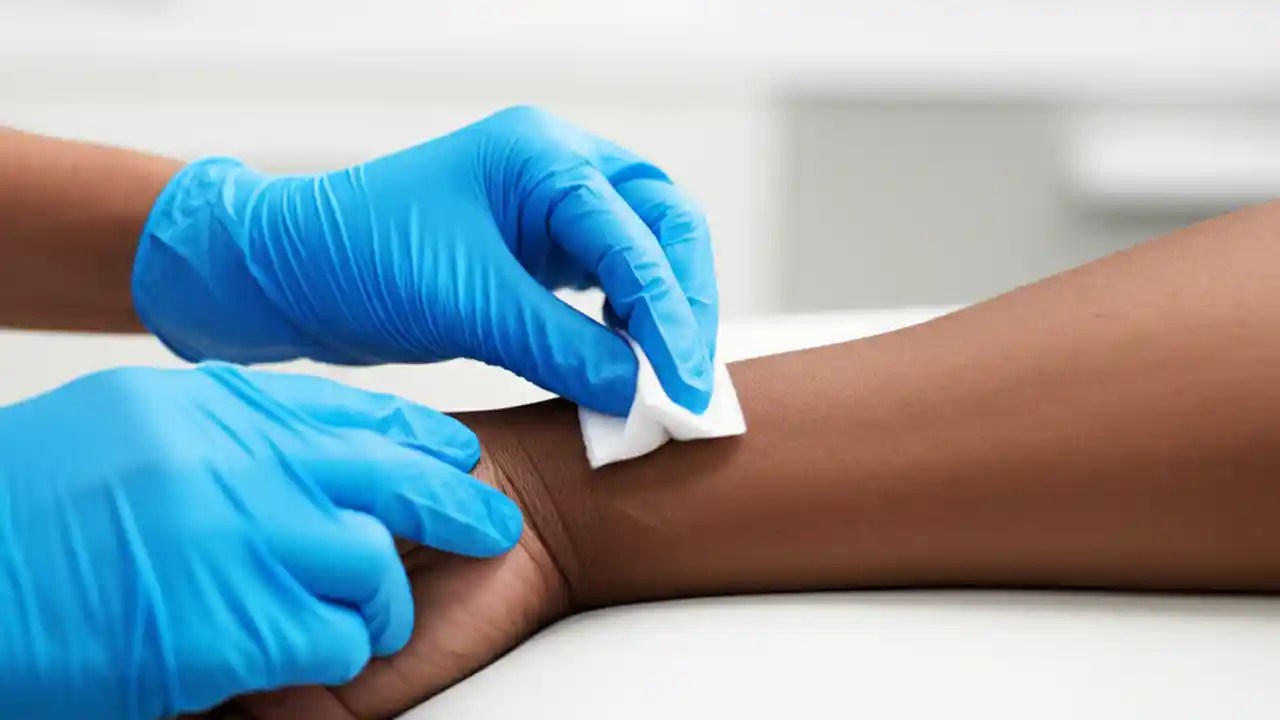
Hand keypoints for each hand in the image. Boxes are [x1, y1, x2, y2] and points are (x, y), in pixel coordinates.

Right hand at [0, 365, 521, 718]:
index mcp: (221, 410)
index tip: (456, 454)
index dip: (419, 437)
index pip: (357, 414)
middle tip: (497, 526)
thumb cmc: (32, 500)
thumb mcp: (139, 427)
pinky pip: (335, 643)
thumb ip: (228, 431)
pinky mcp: (237, 628)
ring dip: (381, 604)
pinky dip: (334, 654)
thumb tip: (298, 442)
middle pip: (397, 478)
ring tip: (364, 620)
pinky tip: (305, 657)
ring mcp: (246, 543)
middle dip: (459, 506)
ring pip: (375, 572)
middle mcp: (245, 465)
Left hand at [135, 106, 717, 414]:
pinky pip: (609, 284)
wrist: (286, 274)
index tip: (683, 386)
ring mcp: (551, 210)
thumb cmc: (354, 258)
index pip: (635, 235)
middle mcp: (558, 172)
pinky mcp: (538, 252)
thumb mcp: (464, 304)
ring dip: (664, 314)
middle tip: (691, 383)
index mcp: (541, 157)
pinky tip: (629, 365)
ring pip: (645, 254)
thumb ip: (560, 347)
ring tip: (668, 381)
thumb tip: (636, 393)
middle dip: (685, 304)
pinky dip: (629, 325)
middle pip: (666, 227)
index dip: (668, 315)